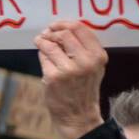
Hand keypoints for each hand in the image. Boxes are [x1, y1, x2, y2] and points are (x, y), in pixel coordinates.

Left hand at [34, 21, 106, 138]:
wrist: (78, 115)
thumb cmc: (83, 87)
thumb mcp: (92, 67)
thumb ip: (83, 48)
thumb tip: (61, 29)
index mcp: (98, 56)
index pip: (81, 29)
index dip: (64, 24)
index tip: (55, 25)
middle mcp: (86, 61)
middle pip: (64, 34)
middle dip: (51, 32)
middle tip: (46, 34)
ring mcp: (69, 69)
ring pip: (51, 44)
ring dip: (42, 41)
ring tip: (40, 41)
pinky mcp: (54, 76)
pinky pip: (43, 57)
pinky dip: (41, 54)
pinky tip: (44, 58)